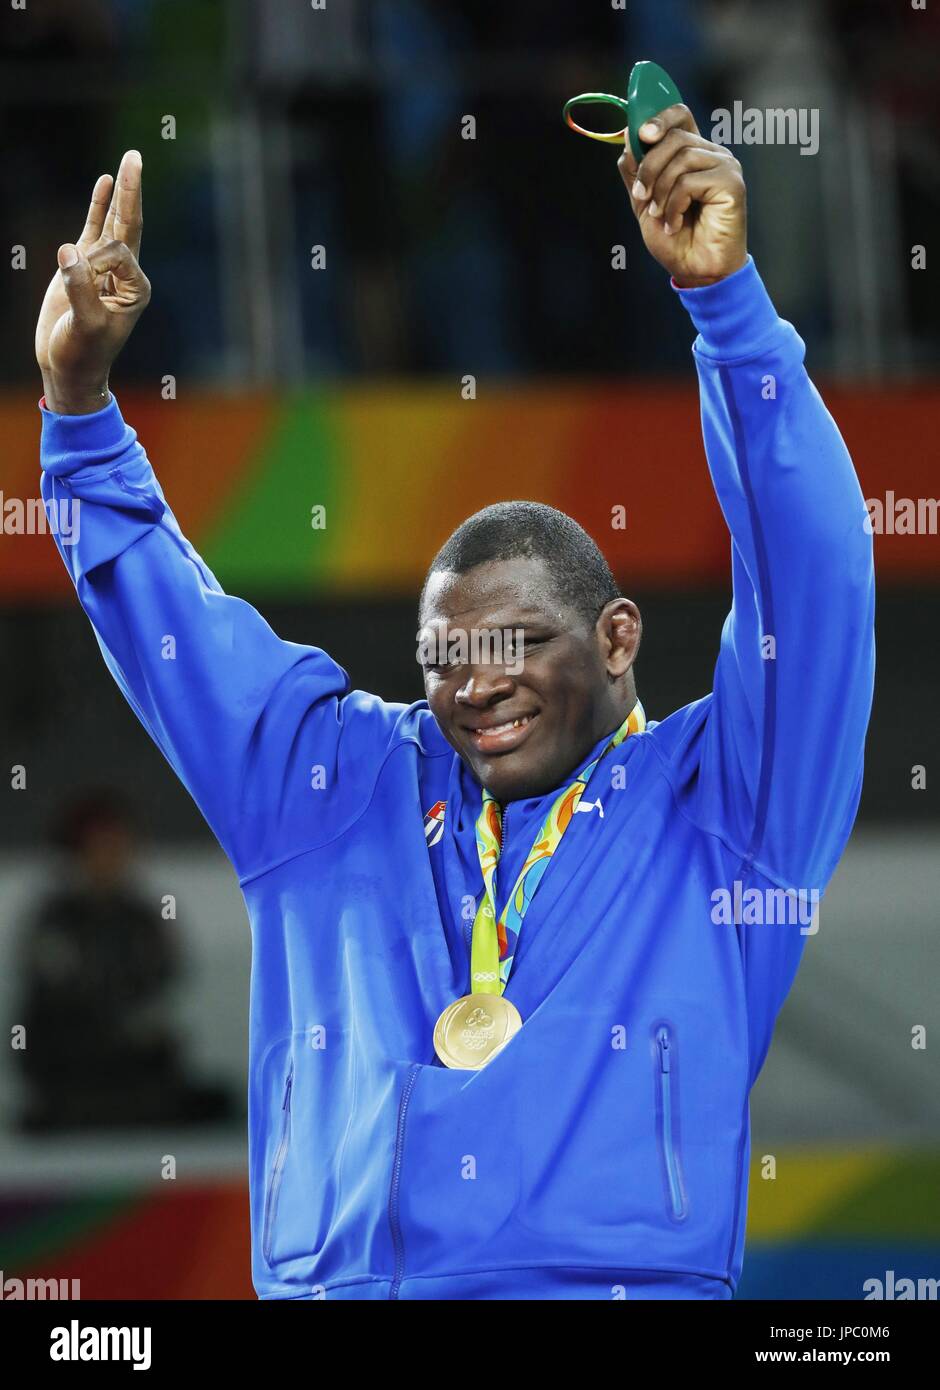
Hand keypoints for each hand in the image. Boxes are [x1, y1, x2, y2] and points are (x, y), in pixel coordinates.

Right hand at [35, 150, 149, 413]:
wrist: (68, 367)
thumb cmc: (82, 353)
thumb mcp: (84, 325)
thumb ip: (78, 289)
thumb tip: (69, 252)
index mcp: (136, 289)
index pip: (117, 252)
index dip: (93, 263)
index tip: (79, 288)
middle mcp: (127, 275)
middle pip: (130, 224)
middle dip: (132, 190)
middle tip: (136, 156)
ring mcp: (106, 268)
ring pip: (115, 223)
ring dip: (120, 193)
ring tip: (128, 162)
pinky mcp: (85, 267)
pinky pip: (94, 228)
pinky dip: (99, 205)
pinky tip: (105, 182)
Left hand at [617, 105, 746, 287]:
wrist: (695, 271)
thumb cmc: (675, 239)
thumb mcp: (644, 201)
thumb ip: (636, 170)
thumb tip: (629, 134)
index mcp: (692, 153)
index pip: (680, 116)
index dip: (659, 116)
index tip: (640, 133)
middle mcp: (711, 154)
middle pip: (675, 136)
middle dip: (649, 166)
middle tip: (641, 195)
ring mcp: (725, 166)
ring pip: (682, 157)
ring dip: (661, 190)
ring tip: (661, 216)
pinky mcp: (732, 183)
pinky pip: (690, 181)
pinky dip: (674, 205)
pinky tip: (675, 224)